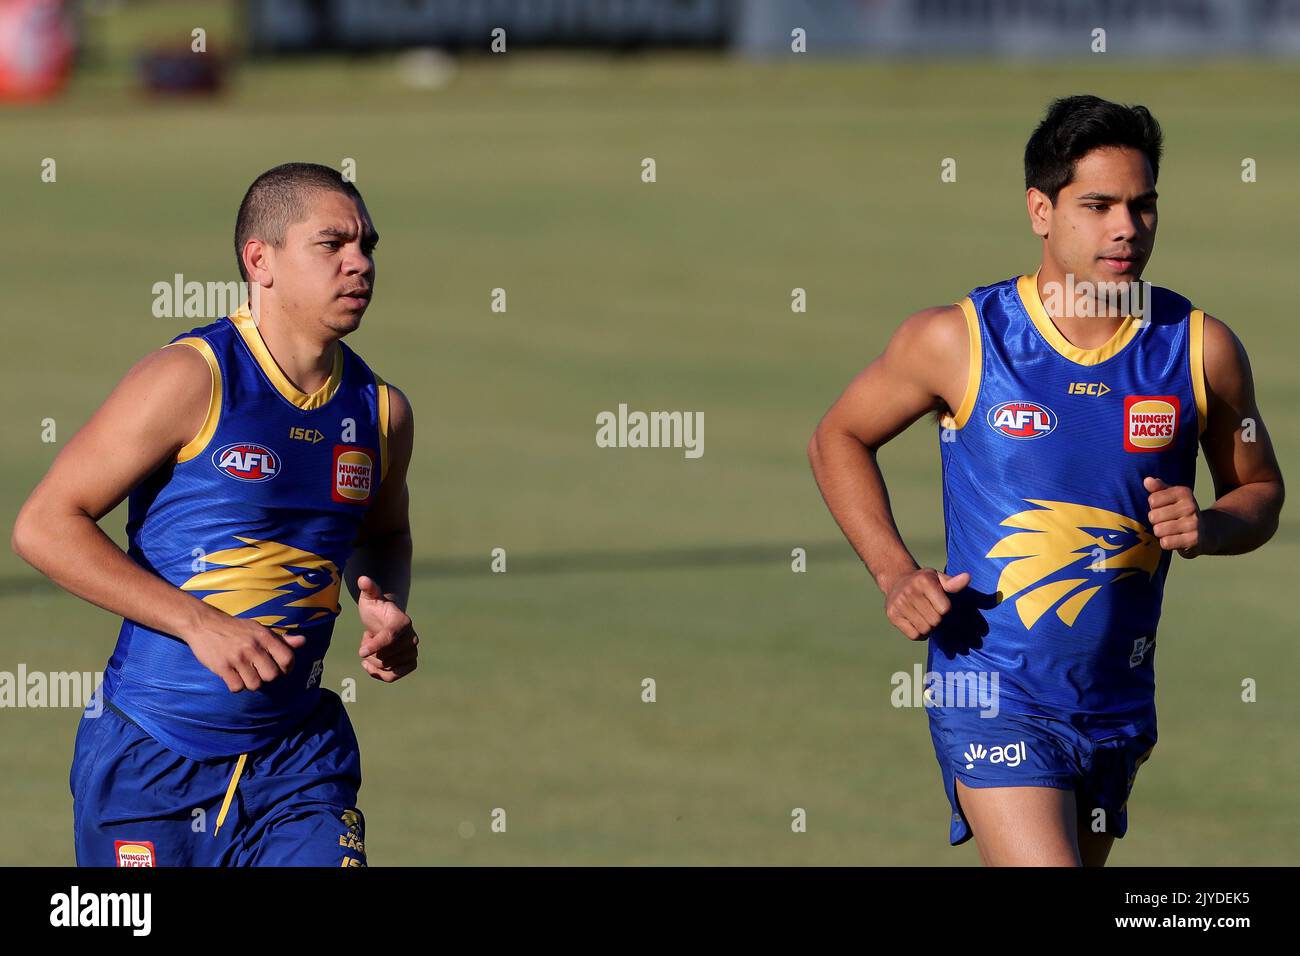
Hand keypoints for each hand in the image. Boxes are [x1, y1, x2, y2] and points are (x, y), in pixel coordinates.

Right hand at [184, 615, 306, 692]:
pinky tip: (233, 676)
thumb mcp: (259, 629)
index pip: (287, 659)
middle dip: (268, 677)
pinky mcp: (222, 667)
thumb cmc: (236, 628)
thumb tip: (303, 642)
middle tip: (260, 672)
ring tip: (245, 673)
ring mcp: (237, 658)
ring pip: (255, 685)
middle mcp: (253, 647)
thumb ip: (281, 639)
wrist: (204, 623)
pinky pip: (237, 687)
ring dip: (251, 683)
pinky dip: (236, 686)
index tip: (281, 669)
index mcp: (264, 636)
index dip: (287, 668)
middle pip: (272, 676)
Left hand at [356, 575, 417, 681]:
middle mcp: (412, 637)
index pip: (390, 638)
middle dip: (371, 652)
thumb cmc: (376, 608)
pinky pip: (394, 676)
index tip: (360, 652)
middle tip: (367, 639)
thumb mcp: (370, 597)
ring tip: (370, 649)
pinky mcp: (410, 663)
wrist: (386, 620)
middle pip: (386, 655)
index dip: (375, 646)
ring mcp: (412, 651)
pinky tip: (370, 666)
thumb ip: (368, 589)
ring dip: (373, 661)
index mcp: (403, 621)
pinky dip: (381, 675)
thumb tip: (363, 580)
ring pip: (388, 667)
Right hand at [883, 568, 969, 640]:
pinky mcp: (892, 615)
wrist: (896, 580)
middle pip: (935, 621)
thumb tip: (967, 577)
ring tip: (924, 617)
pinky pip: (914, 635)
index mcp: (924, 581)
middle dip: (937, 619)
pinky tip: (916, 623)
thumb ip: (953, 583)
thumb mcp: (938, 578)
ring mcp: (899, 604)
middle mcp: (910, 591)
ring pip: (925, 630)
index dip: (945, 609)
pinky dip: (919, 634)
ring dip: (929, 627)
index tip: (938, 603)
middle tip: (931, 611)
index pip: (945, 609)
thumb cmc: (923, 581)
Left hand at [1144, 476, 1205, 557]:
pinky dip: (1166, 542)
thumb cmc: (1182, 511)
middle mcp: (1190, 507)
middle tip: (1167, 521)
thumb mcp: (1172, 496)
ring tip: (1171, 530)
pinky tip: (1175, 539)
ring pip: (1158, 530)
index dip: (1154, 507)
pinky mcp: (1193, 540)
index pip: (1152, 500)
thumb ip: (1158, 488)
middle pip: (1153, 516)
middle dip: (1156, 521)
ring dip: (1160, 533)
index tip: (1164, 508)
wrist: (1207, 530)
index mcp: (1183, 493)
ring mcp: (1193, 524)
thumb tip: (1147, 480)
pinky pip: (1165, 542)